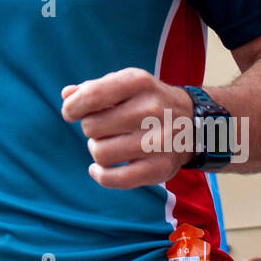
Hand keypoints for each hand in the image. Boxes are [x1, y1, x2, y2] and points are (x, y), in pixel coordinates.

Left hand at [60, 68, 194, 188]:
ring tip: (109, 143)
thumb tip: (66, 96)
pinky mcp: (160, 168)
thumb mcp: (125, 85)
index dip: (72, 107)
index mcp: (138, 82)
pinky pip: (114, 178)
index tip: (71, 113)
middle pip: (91, 127)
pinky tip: (98, 169)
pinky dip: (100, 175)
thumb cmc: (147, 101)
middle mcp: (151, 109)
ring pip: (100, 152)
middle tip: (103, 127)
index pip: (92, 96)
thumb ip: (93, 89)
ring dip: (96, 149)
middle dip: (90, 128)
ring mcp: (158, 140)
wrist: (193, 124)